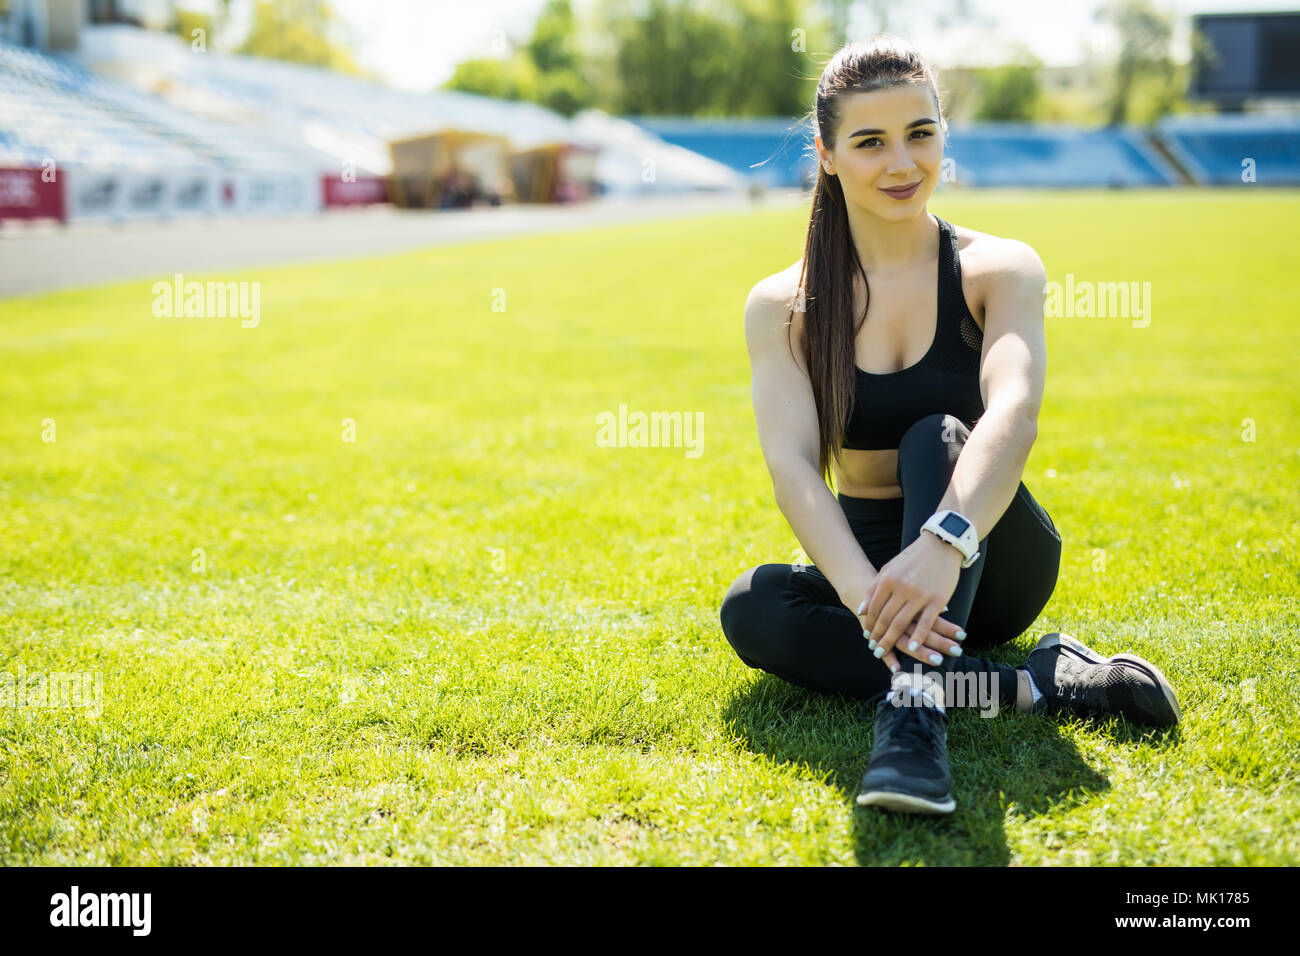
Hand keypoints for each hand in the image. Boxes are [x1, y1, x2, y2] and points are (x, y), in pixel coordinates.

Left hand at [857, 532, 966, 672]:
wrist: (941, 545)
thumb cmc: (913, 558)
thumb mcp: (889, 569)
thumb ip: (874, 589)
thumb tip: (862, 610)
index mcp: (888, 580)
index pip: (874, 608)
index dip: (870, 624)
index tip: (867, 636)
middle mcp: (901, 589)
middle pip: (885, 618)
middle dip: (878, 636)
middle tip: (873, 649)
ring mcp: (919, 595)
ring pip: (902, 623)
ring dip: (892, 640)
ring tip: (886, 652)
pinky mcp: (937, 601)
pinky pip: (925, 623)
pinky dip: (918, 637)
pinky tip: (913, 648)